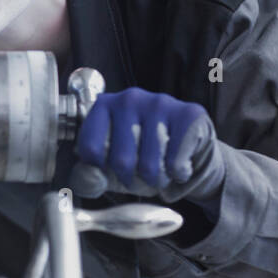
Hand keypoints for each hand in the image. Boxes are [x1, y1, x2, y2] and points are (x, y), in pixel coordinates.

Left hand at [73, 87, 223, 202]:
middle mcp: (129, 98)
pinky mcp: (188, 114)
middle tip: (140, 174)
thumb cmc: (141, 158)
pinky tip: (178, 164)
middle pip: (120, 160)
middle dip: (131, 179)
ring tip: (160, 170)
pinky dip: (177, 174)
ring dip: (156, 180)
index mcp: (103, 105)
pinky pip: (175, 162)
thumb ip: (88, 178)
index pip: (90, 149)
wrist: (188, 150)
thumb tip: (90, 178)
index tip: (112, 169)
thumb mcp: (108, 171)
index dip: (101, 170)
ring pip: (149, 164)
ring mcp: (159, 103)